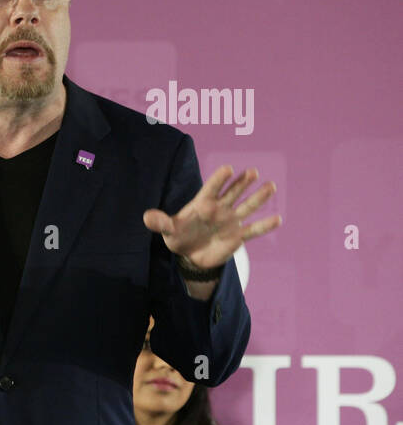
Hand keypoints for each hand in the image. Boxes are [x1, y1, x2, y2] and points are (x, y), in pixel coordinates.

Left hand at [142, 166, 281, 269]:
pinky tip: (278, 219)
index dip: (219, 179)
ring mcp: (230, 221)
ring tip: (271, 186)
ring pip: (247, 207)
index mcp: (202, 203)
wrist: (190, 255)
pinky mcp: (238, 236)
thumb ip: (160, 222)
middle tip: (252, 172)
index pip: (211, 188)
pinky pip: (253, 230)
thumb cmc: (179, 236)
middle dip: (242, 183)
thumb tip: (146, 217)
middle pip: (233, 193)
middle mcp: (220, 209)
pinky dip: (265, 225)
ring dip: (258, 198)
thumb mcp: (167, 230)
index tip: (228, 169)